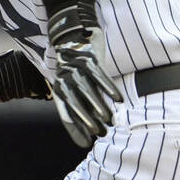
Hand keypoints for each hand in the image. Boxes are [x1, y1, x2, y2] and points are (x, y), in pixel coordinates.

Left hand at [45, 4, 123, 146]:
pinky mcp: (90, 59)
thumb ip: (78, 106)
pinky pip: (101, 76)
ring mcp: (77, 68)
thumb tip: (88, 131)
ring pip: (90, 91)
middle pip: (78, 104)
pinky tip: (119, 100)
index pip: (66, 113)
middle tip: (101, 133)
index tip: (86, 144)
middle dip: (89, 120)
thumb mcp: (71, 86)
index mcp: (60, 89)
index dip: (75, 129)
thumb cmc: (75, 68)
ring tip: (111, 120)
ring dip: (101, 107)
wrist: (72, 35)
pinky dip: (110, 88)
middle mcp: (66, 79)